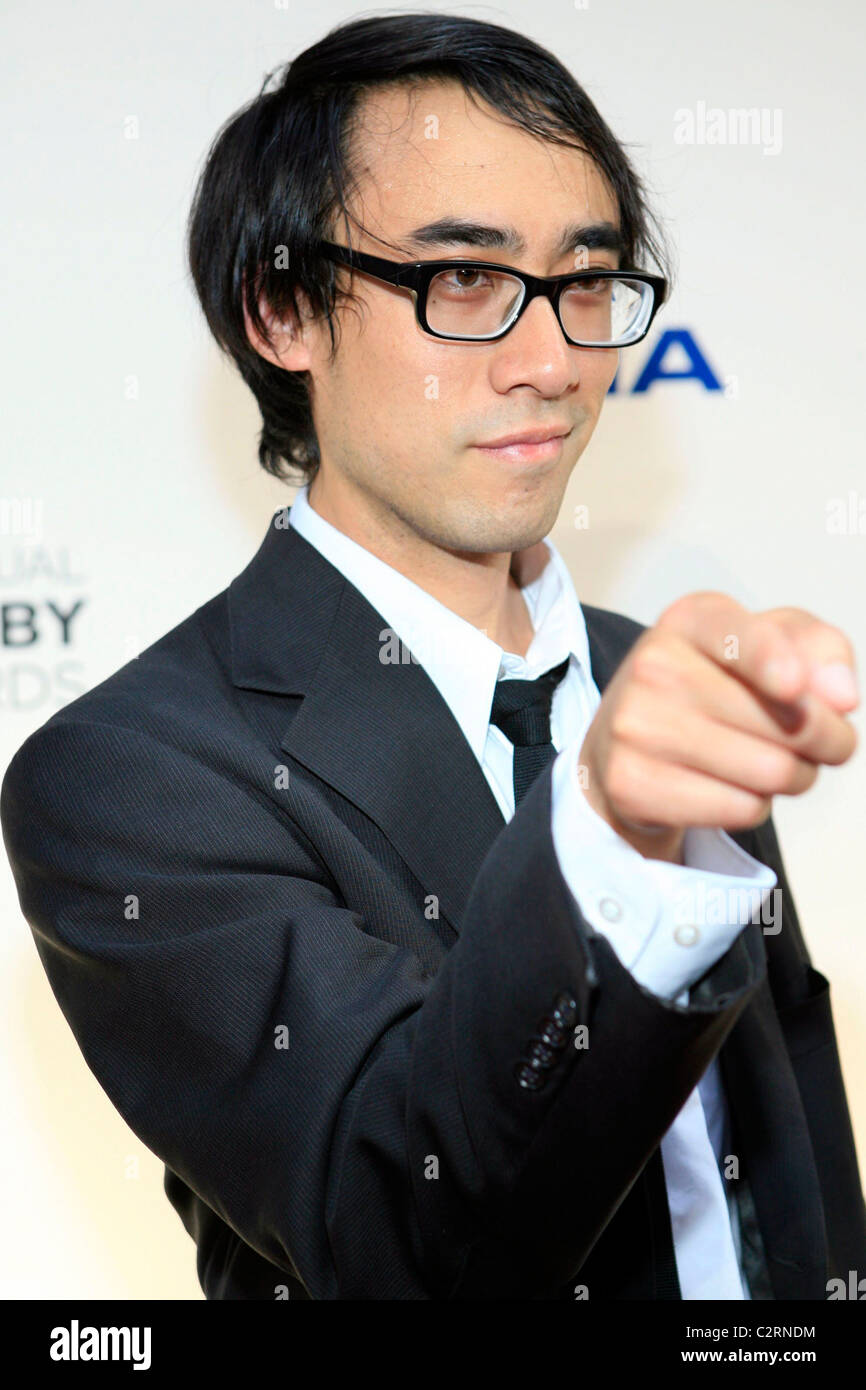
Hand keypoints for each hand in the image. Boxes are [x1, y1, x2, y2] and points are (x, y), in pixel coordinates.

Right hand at [578, 592, 858, 861]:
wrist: (629, 734)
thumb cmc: (716, 683)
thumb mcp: (770, 643)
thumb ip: (821, 650)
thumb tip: (842, 697)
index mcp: (691, 620)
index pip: (737, 638)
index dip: (770, 661)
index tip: (793, 685)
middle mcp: (653, 666)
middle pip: (788, 721)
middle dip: (827, 739)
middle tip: (821, 742)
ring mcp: (634, 727)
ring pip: (770, 771)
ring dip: (796, 776)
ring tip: (773, 762)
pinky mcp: (630, 785)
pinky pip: (739, 809)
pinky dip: (754, 804)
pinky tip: (730, 785)